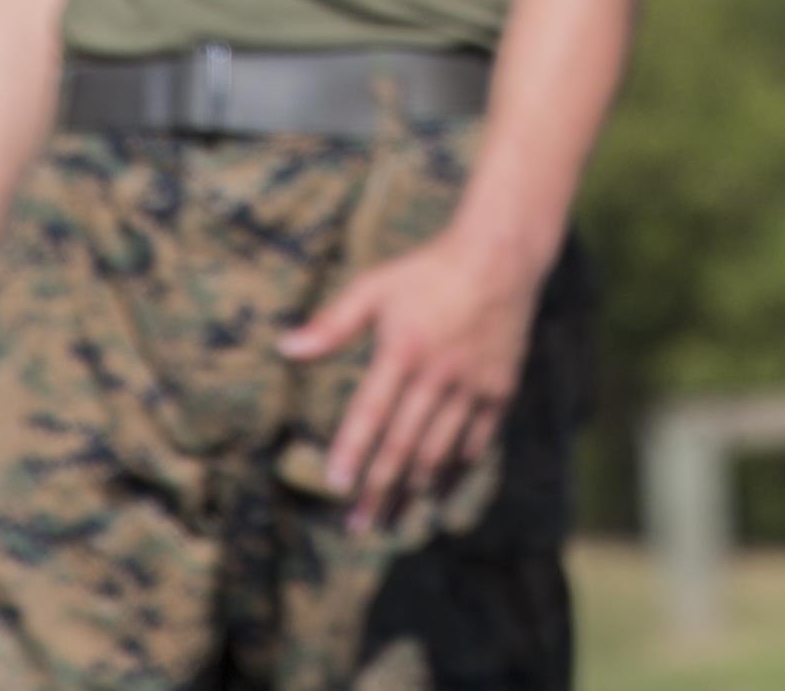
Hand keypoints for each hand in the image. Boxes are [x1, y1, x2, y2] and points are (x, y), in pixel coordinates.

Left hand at [277, 227, 539, 531]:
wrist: (500, 257)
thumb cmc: (427, 272)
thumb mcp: (375, 287)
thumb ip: (332, 324)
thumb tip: (283, 348)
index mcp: (402, 349)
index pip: (371, 412)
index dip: (352, 451)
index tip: (335, 486)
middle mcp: (437, 374)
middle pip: (404, 445)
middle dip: (379, 490)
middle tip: (358, 527)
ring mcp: (472, 386)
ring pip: (440, 453)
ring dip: (413, 492)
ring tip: (392, 522)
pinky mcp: (499, 391)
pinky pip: (475, 444)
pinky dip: (455, 473)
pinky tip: (436, 495)